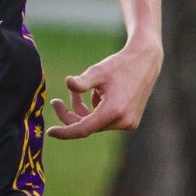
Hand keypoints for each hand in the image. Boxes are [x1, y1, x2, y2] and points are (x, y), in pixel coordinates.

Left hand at [46, 42, 161, 139]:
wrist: (145, 62)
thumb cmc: (120, 65)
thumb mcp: (98, 71)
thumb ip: (82, 81)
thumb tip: (68, 82)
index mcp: (113, 111)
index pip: (83, 129)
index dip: (65, 132)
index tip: (50, 132)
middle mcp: (122, 121)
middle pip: (88, 126)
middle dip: (70, 114)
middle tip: (55, 102)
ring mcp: (128, 123)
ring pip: (96, 123)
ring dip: (83, 110)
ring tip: (78, 90)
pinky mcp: (130, 121)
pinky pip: (105, 121)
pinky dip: (96, 110)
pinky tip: (98, 94)